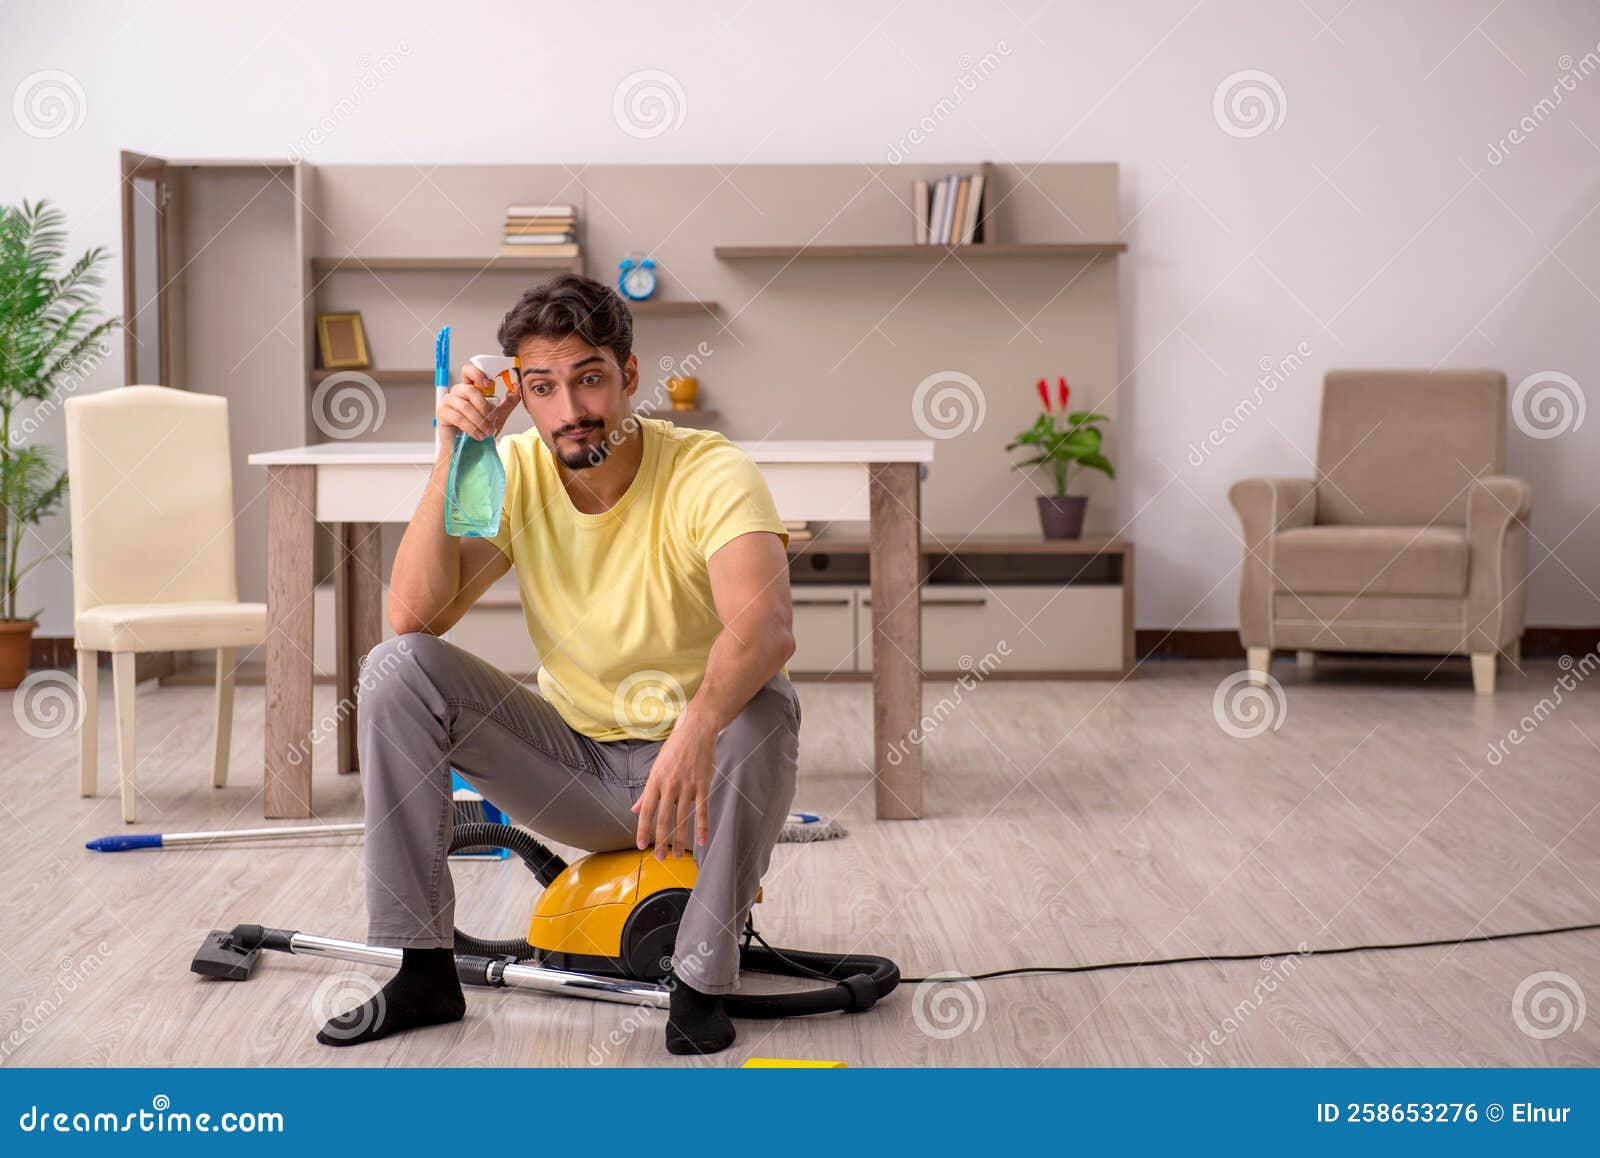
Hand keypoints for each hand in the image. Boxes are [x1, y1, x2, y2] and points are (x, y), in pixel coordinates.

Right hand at [437, 362, 519, 440]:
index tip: (488, 383)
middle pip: (470, 390)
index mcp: (469, 388)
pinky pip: (457, 417)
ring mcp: (448, 402)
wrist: (469, 449)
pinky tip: (478, 435)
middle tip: (492, 420)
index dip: (477, 373)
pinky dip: (471, 427)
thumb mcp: (498, 414)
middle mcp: (457, 392)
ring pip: (465, 406)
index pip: (469, 371)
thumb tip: (518, 387)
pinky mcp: (442, 414)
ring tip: (487, 432)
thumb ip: (508, 401)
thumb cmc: (480, 429)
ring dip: (479, 421)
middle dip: (484, 407)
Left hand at [632, 715, 716, 858]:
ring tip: (676, 855)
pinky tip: (701, 841)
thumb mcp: (656, 767)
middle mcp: (670, 785)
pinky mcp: (703, 785)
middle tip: (659, 857)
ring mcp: (688, 785)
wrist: (696, 730)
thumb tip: (635, 810)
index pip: (647, 810)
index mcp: (656, 780)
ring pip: (682, 818)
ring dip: (679, 839)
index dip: (643, 829)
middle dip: (661, 840)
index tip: (641, 845)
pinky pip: (702, 810)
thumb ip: (647, 792)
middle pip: (664, 818)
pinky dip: (702, 827)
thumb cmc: (675, 748)